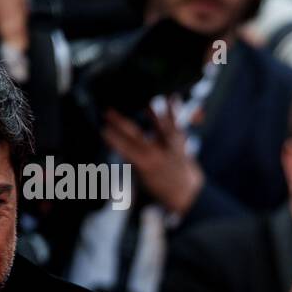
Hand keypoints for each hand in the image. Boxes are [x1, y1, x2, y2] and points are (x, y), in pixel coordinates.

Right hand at [102, 100, 204, 215]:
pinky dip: (174, 110)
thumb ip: (131, 166)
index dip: (112, 139)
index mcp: (145, 166)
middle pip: (135, 135)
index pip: (124, 149)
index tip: (102, 130)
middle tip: (107, 112)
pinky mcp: (180, 141)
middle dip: (120, 123)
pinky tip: (172, 97)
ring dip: (152, 112)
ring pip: (160, 126)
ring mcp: (170, 146)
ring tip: (146, 99)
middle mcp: (157, 154)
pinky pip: (177, 123)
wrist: (189, 194)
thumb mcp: (140, 182)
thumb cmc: (162, 189)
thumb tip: (118, 154)